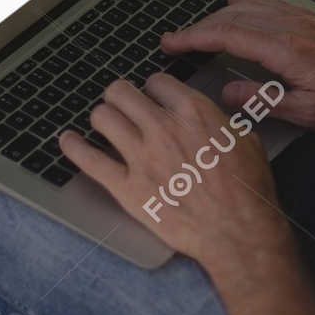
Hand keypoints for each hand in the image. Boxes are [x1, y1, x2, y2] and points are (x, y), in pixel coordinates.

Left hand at [59, 74, 294, 276]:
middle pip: (121, 92)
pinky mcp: (127, 188)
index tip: (153, 96)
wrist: (238, 232)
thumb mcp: (245, 138)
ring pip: (102, 117)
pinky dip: (73, 147)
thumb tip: (205, 113)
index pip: (156, 81)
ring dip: (103, 117)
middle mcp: (163, 128)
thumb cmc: (247, 189)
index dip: (154, 88)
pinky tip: (67, 140)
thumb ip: (218, 119)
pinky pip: (89, 160)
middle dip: (121, 96)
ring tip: (106, 123)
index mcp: (193, 112)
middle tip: (124, 105)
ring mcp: (142, 157)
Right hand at [159, 0, 314, 134]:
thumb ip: (264, 100)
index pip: (228, 37)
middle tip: (173, 39)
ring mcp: (303, 19)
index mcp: (287, 49)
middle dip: (198, 27)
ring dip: (218, 16)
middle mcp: (292, 27)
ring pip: (249, 9)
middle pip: (233, 19)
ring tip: (197, 29)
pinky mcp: (314, 20)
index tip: (170, 43)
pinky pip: (269, 5)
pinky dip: (245, 7)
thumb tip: (227, 92)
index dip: (194, 38)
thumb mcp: (309, 112)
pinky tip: (237, 8)